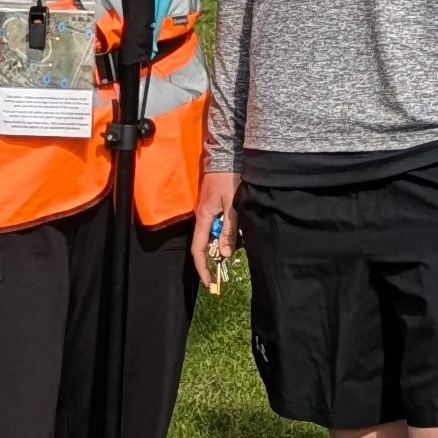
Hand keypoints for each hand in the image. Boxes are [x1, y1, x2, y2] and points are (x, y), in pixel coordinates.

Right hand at [193, 167, 239, 291]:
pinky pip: (217, 223)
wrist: (226, 155)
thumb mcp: (233, 206)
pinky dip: (226, 229)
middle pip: (206, 242)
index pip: (198, 248)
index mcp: (203, 217)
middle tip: (232, 259)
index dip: (202, 267)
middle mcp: (201, 215)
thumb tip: (224, 254)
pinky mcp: (212, 204)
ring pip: (213, 232)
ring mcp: (206, 209)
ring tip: (239, 241)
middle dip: (216, 254)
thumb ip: (229, 230)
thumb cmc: (229, 179)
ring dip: (224, 240)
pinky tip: (237, 228)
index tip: (209, 282)